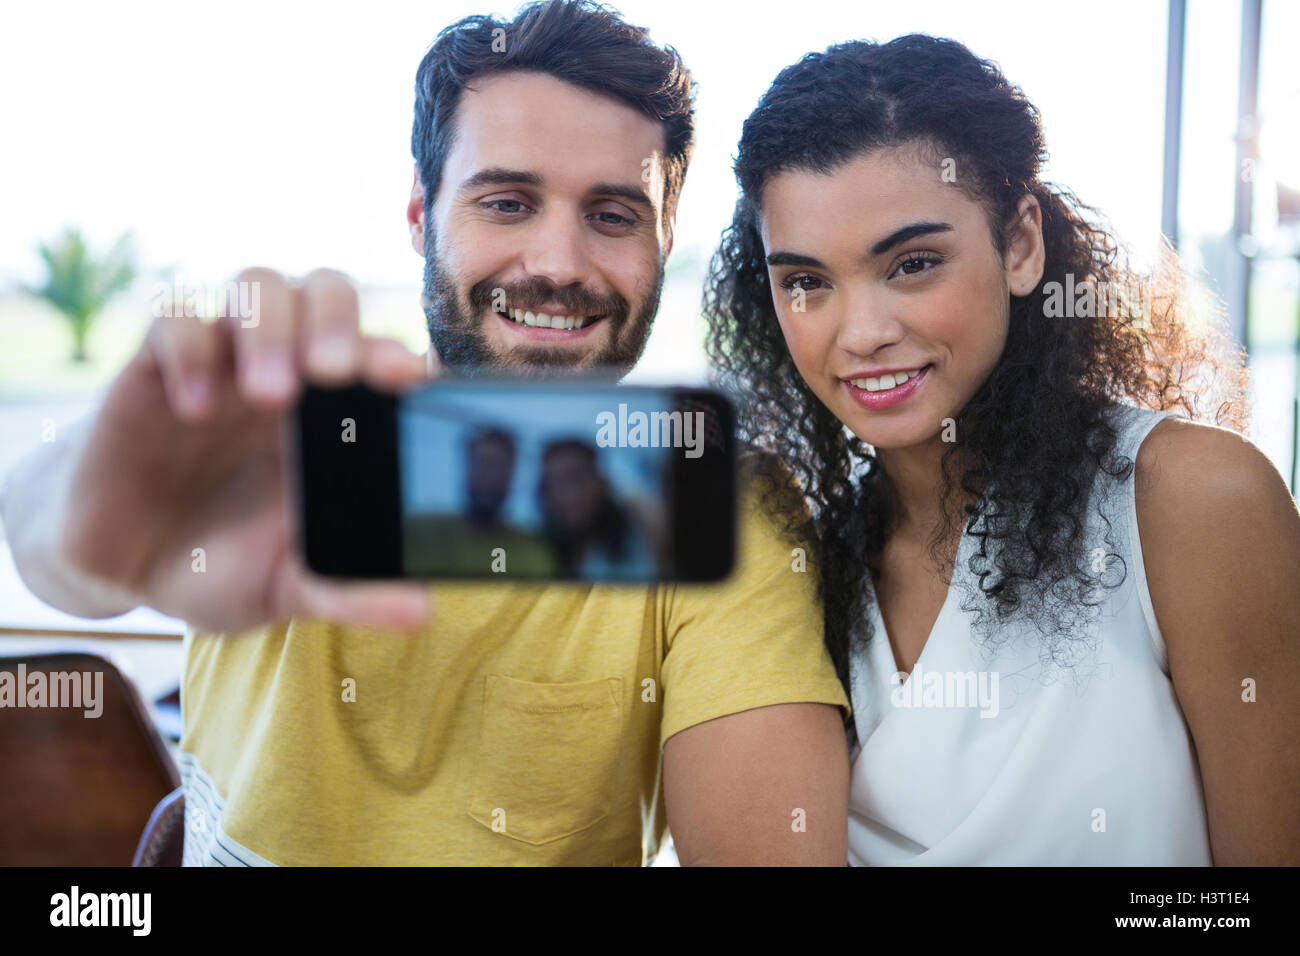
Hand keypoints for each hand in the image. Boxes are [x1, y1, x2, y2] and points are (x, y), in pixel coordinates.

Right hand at [56, 267, 433, 633]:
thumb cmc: (222, 563)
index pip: (379, 355)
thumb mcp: (287, 586)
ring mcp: (223, 363)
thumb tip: (419, 614)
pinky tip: (197, 407)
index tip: (412, 380)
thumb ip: (347, 592)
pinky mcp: (154, 368)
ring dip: (272, 327)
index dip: (398, 355)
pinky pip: (175, 321)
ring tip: (273, 393)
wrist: (125, 568)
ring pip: (257, 287)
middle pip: (325, 291)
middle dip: (338, 321)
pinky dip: (191, 352)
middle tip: (338, 374)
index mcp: (337, 415)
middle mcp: (288, 373)